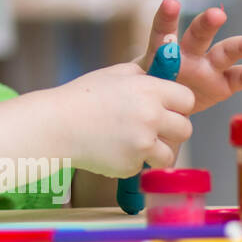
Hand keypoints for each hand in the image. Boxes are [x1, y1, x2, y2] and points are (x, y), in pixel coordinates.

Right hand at [52, 62, 194, 176]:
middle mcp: (150, 116)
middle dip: (172, 131)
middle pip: (185, 129)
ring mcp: (142, 143)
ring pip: (170, 154)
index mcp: (148, 90)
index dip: (178, 106)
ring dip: (157, 152)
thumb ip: (140, 74)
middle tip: (152, 130)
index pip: (187, 100)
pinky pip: (144, 166)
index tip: (166, 109)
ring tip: (135, 145)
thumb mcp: (111, 75)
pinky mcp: (132, 165)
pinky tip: (113, 150)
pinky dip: (133, 162)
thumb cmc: (79, 98)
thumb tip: (159, 76)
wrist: (54, 126)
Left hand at [139, 0, 241, 113]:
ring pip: (228, 49)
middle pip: (199, 33)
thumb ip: (136, 86)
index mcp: (164, 50)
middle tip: (216, 14)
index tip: (170, 2)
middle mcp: (189, 52)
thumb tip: (117, 96)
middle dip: (207, 23)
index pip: (162, 31)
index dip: (166, 17)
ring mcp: (209, 65)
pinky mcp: (225, 81)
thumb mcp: (138, 87)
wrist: (164, 106)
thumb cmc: (149, 91)